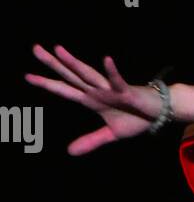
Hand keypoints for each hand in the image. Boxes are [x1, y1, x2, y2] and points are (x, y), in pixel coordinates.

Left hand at [27, 43, 161, 154]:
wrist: (159, 113)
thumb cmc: (137, 118)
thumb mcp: (111, 134)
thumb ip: (90, 141)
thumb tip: (69, 152)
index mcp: (92, 100)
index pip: (65, 90)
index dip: (47, 84)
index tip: (27, 76)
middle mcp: (97, 91)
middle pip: (71, 76)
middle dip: (53, 64)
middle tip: (35, 49)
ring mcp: (110, 90)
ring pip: (88, 75)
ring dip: (74, 63)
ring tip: (58, 50)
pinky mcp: (127, 92)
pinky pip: (119, 81)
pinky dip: (113, 72)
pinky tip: (107, 59)